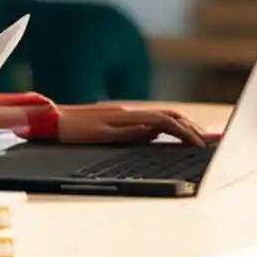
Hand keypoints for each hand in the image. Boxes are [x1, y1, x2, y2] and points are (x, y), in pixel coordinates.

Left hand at [56, 104, 207, 145]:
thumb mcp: (101, 135)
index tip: (200, 145)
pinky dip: (166, 125)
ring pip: (159, 116)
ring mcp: (123, 113)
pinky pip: (148, 119)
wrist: (49, 119)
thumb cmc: (72, 130)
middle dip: (190, 127)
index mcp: (126, 115)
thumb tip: (155, 130)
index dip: (184, 133)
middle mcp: (127, 111)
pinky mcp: (117, 117)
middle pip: (167, 115)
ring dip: (180, 125)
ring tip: (196, 136)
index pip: (164, 122)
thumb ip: (129, 133)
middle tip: (207, 141)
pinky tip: (168, 133)